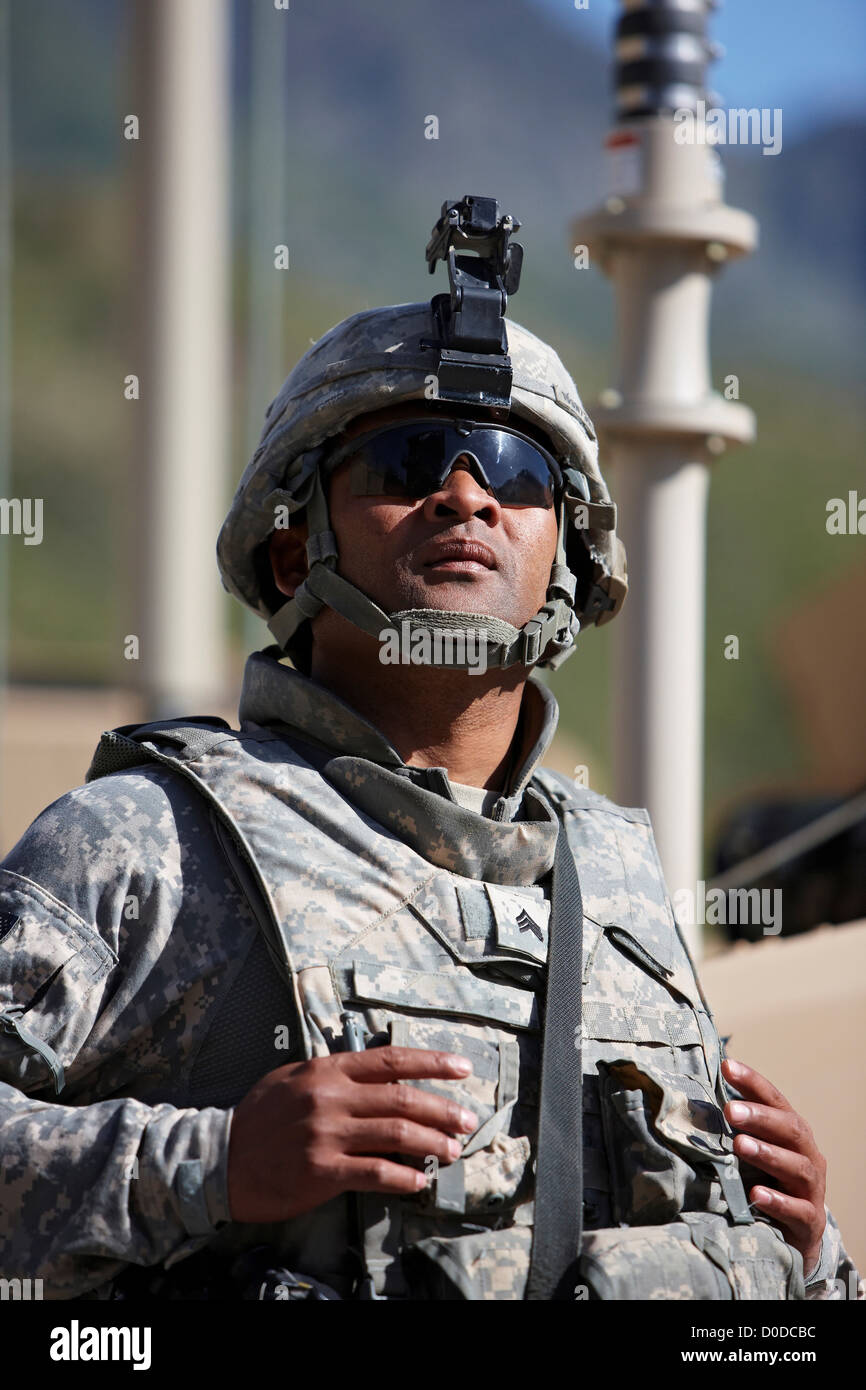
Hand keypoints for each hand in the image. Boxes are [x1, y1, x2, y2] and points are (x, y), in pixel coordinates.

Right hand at [227, 1046, 476, 1223]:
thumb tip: (378, 1074)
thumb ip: (334, 1073)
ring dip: (432, 1143)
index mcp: (327, 1070)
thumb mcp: (293, 1078)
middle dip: (442, 1109)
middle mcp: (331, 1097)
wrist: (219, 1158)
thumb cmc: (259, 1117)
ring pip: (396, 1136)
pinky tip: (417, 1182)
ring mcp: (327, 1135)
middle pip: (402, 1099)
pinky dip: (403, 1178)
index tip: (462, 1067)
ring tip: (452, 1151)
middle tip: (468, 1119)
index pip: (391, 1061)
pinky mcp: (322, 1171)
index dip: (432, 1062)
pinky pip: (376, 1173)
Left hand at [721, 1058, 826, 1275]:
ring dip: (768, 1154)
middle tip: (730, 1110)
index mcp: (792, 1132)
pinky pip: (798, 1210)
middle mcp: (808, 1155)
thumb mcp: (753, 1152)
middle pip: (790, 1129)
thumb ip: (735, 1129)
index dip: (753, 1083)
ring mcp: (812, 1189)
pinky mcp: (810, 1221)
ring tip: (739, 1145)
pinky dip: (778, 1201)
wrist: (795, 1236)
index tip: (727, 1066)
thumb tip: (691, 1099)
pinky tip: (756, 1194)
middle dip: (760, 1117)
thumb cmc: (767, 1181)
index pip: (775, 1100)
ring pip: (797, 1167)